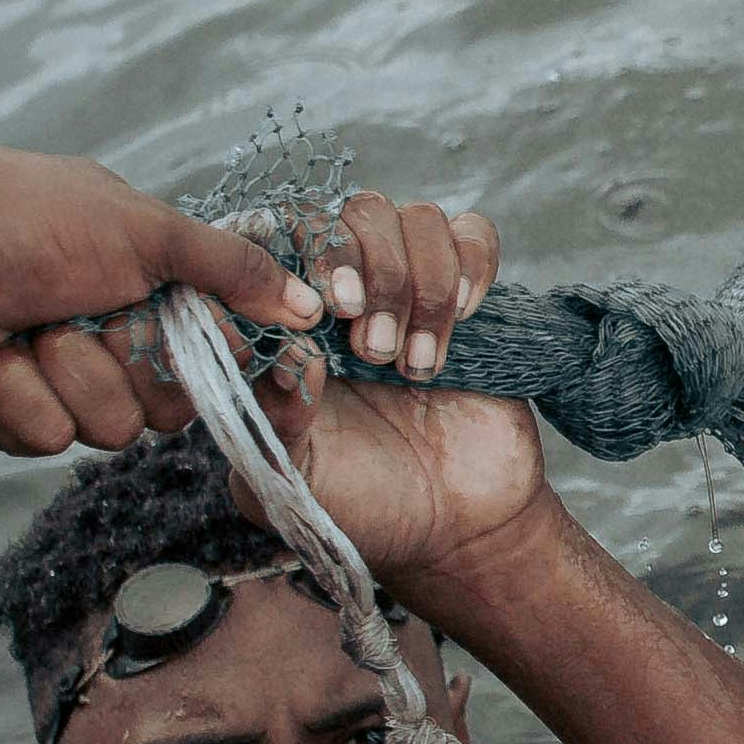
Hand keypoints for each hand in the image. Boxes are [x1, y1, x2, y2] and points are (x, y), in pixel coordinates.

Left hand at [0, 149, 321, 462]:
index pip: (220, 355)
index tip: (237, 354)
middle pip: (173, 405)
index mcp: (144, 290)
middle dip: (137, 362)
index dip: (226, 361)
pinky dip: (20, 394)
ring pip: (112, 429)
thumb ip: (230, 271)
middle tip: (94, 314)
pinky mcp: (2, 423)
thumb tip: (310, 304)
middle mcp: (106, 340)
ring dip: (73, 373)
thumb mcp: (145, 229)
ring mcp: (54, 385)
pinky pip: (46, 440)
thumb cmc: (21, 218)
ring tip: (28, 326)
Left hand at [264, 200, 533, 597]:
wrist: (454, 530)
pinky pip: (471, 233)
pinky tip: (461, 320)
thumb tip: (293, 355)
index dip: (294, 254)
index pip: (272, 240)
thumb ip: (274, 418)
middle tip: (371, 349)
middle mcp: (340, 293)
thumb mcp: (292, 477)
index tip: (320, 314)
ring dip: (416, 283)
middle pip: (346, 212)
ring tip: (413, 365)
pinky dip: (469, 265)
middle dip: (363, 269)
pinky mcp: (466, 295)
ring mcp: (405, 288)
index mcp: (283, 327)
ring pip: (410, 215)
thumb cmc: (361, 505)